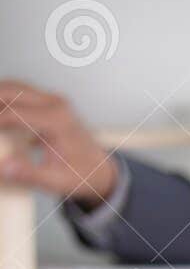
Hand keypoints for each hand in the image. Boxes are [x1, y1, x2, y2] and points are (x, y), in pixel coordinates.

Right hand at [0, 81, 116, 205]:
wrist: (101, 171)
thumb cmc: (82, 175)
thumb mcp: (56, 181)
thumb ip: (29, 174)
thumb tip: (4, 167)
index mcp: (56, 120)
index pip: (14, 112)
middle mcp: (56, 104)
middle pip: (12, 90)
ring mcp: (54, 101)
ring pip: (15, 87)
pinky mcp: (50, 103)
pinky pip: (22, 94)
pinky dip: (6, 100)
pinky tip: (0, 116)